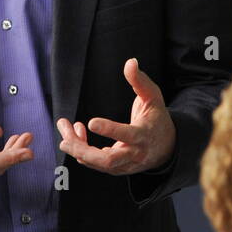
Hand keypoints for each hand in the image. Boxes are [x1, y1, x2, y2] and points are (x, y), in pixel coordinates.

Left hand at [56, 58, 174, 175]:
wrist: (166, 147)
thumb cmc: (156, 118)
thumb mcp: (153, 97)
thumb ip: (140, 81)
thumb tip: (131, 62)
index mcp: (144, 135)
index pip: (128, 135)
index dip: (109, 130)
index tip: (90, 122)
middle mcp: (134, 153)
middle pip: (108, 160)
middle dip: (83, 151)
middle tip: (64, 140)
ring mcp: (125, 164)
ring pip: (98, 163)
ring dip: (77, 149)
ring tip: (64, 129)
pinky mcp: (116, 169)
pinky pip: (95, 164)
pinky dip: (82, 151)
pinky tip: (75, 134)